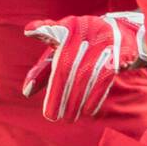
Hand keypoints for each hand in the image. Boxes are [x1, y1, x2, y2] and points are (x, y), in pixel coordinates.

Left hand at [23, 12, 146, 121]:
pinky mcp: (118, 52)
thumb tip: (26, 92)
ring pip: (85, 74)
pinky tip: (87, 111)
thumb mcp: (61, 55)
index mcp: (67, 27)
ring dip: (75, 99)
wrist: (119, 35)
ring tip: (68, 117)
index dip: (42, 29)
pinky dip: (94, 96)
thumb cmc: (80, 49)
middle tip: (51, 115)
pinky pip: (104, 77)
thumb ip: (43, 71)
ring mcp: (102, 39)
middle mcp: (84, 29)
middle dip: (58, 92)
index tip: (29, 31)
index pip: (53, 29)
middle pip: (67, 64)